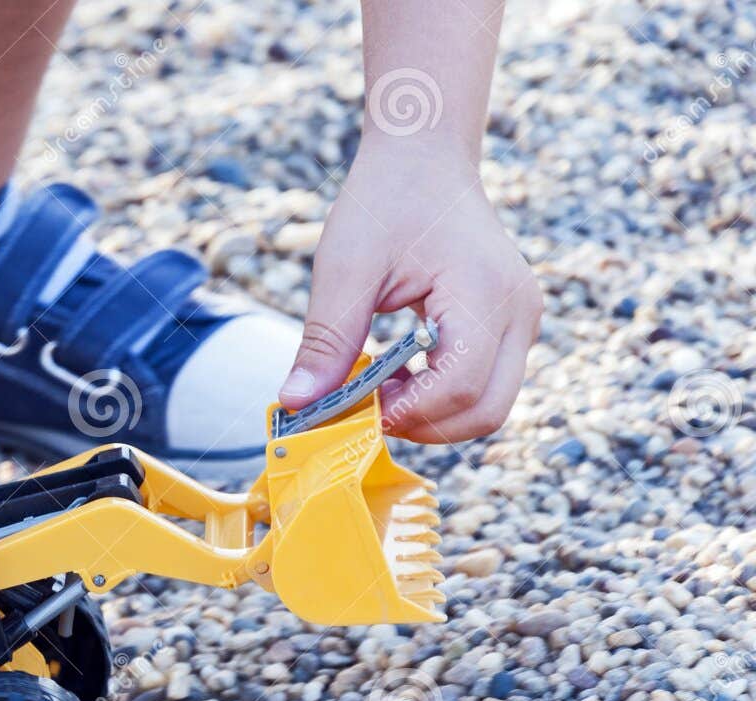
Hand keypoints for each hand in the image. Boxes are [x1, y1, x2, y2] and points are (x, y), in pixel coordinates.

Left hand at [278, 137, 542, 441]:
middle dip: (422, 424)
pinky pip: (485, 384)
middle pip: (486, 412)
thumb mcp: (345, 267)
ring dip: (432, 413)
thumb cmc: (386, 198)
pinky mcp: (511, 324)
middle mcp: (520, 312)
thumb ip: (326, 340)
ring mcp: (523, 320)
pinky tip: (398, 372)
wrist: (424, 156)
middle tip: (367, 406)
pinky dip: (441, 395)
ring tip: (379, 384)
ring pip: (489, 406)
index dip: (405, 413)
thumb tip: (297, 403)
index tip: (355, 406)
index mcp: (486, 293)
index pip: (459, 389)